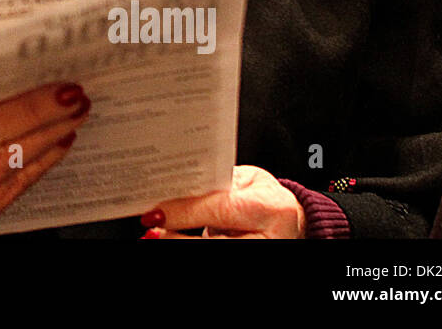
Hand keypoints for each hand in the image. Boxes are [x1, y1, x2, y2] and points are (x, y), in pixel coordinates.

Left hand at [141, 165, 305, 238]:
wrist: (289, 219)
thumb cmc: (262, 195)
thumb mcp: (246, 181)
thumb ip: (217, 185)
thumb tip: (177, 190)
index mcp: (270, 207)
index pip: (222, 208)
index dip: (185, 211)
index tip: (156, 212)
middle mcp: (271, 237)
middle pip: (217, 242)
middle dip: (178, 237)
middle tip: (152, 228)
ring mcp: (262, 251)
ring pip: (215, 251)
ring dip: (179, 244)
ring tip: (156, 237)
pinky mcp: (248, 260)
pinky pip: (215, 254)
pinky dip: (192, 245)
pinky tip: (169, 240)